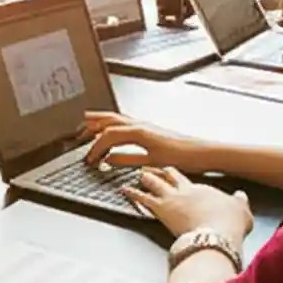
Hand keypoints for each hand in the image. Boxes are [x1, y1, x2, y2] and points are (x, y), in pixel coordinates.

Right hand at [84, 111, 210, 172]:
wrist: (203, 153)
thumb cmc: (182, 157)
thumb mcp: (152, 163)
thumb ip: (127, 160)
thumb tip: (108, 160)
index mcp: (138, 131)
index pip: (108, 136)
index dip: (95, 148)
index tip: (89, 159)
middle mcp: (140, 125)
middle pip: (109, 121)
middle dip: (92, 127)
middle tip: (78, 134)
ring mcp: (145, 125)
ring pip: (117, 119)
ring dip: (101, 122)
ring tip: (88, 124)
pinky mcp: (150, 129)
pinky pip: (125, 123)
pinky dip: (113, 125)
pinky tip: (114, 132)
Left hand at [126, 167, 252, 244]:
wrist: (217, 232)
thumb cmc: (229, 224)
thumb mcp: (241, 210)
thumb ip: (239, 202)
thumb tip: (240, 196)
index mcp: (202, 189)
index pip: (187, 179)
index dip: (178, 175)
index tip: (172, 171)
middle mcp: (185, 190)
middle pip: (170, 174)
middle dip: (160, 169)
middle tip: (151, 164)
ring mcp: (172, 198)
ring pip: (154, 182)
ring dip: (145, 176)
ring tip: (137, 172)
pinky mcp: (161, 209)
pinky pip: (143, 199)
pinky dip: (132, 193)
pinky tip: (124, 189)